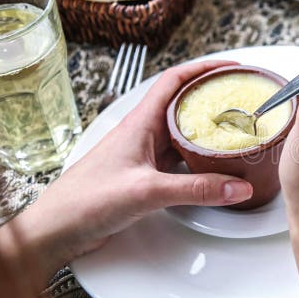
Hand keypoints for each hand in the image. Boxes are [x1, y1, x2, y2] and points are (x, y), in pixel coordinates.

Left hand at [0, 60, 252, 289]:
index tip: (230, 69)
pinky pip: (181, 160)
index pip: (174, 81)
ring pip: (184, 134)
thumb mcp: (147, 191)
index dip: (203, 69)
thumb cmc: (85, 201)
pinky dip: (201, 160)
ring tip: (236, 132)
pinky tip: (215, 168)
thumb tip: (237, 186)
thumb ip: (196, 190)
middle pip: (184, 105)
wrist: (57, 229)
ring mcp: (145, 156)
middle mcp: (144, 134)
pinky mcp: (146, 177)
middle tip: (241, 101)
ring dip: (209, 132)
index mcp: (140, 123)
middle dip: (213, 99)